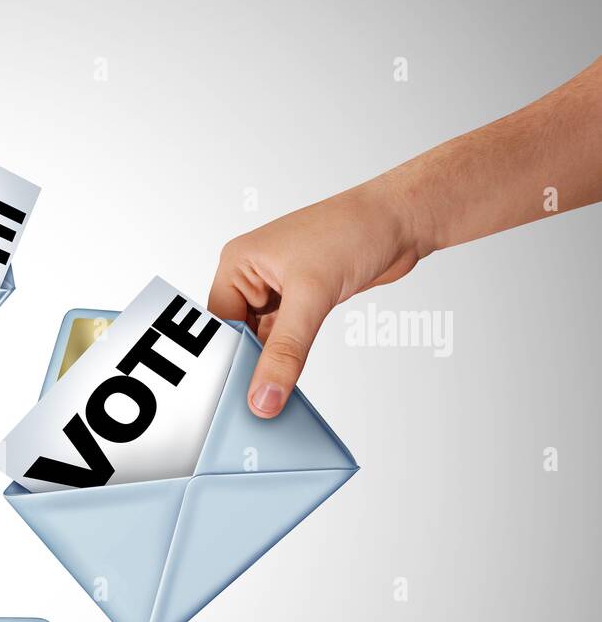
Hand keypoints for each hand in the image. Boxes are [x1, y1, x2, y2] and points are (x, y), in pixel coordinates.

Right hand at [208, 178, 423, 416]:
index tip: (234, 394)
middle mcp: (252, 275)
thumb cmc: (354, 229)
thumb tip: (264, 396)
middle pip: (236, 335)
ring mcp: (276, 289)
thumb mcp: (312, 296)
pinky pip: (283, 339)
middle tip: (254, 401)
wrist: (402, 220)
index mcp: (239, 262)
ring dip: (270, 363)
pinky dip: (287, 358)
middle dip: (247, 364)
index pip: (218, 323)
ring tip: (270, 396)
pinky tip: (288, 380)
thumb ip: (286, 351)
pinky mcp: (300, 301)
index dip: (225, 358)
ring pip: (261, 340)